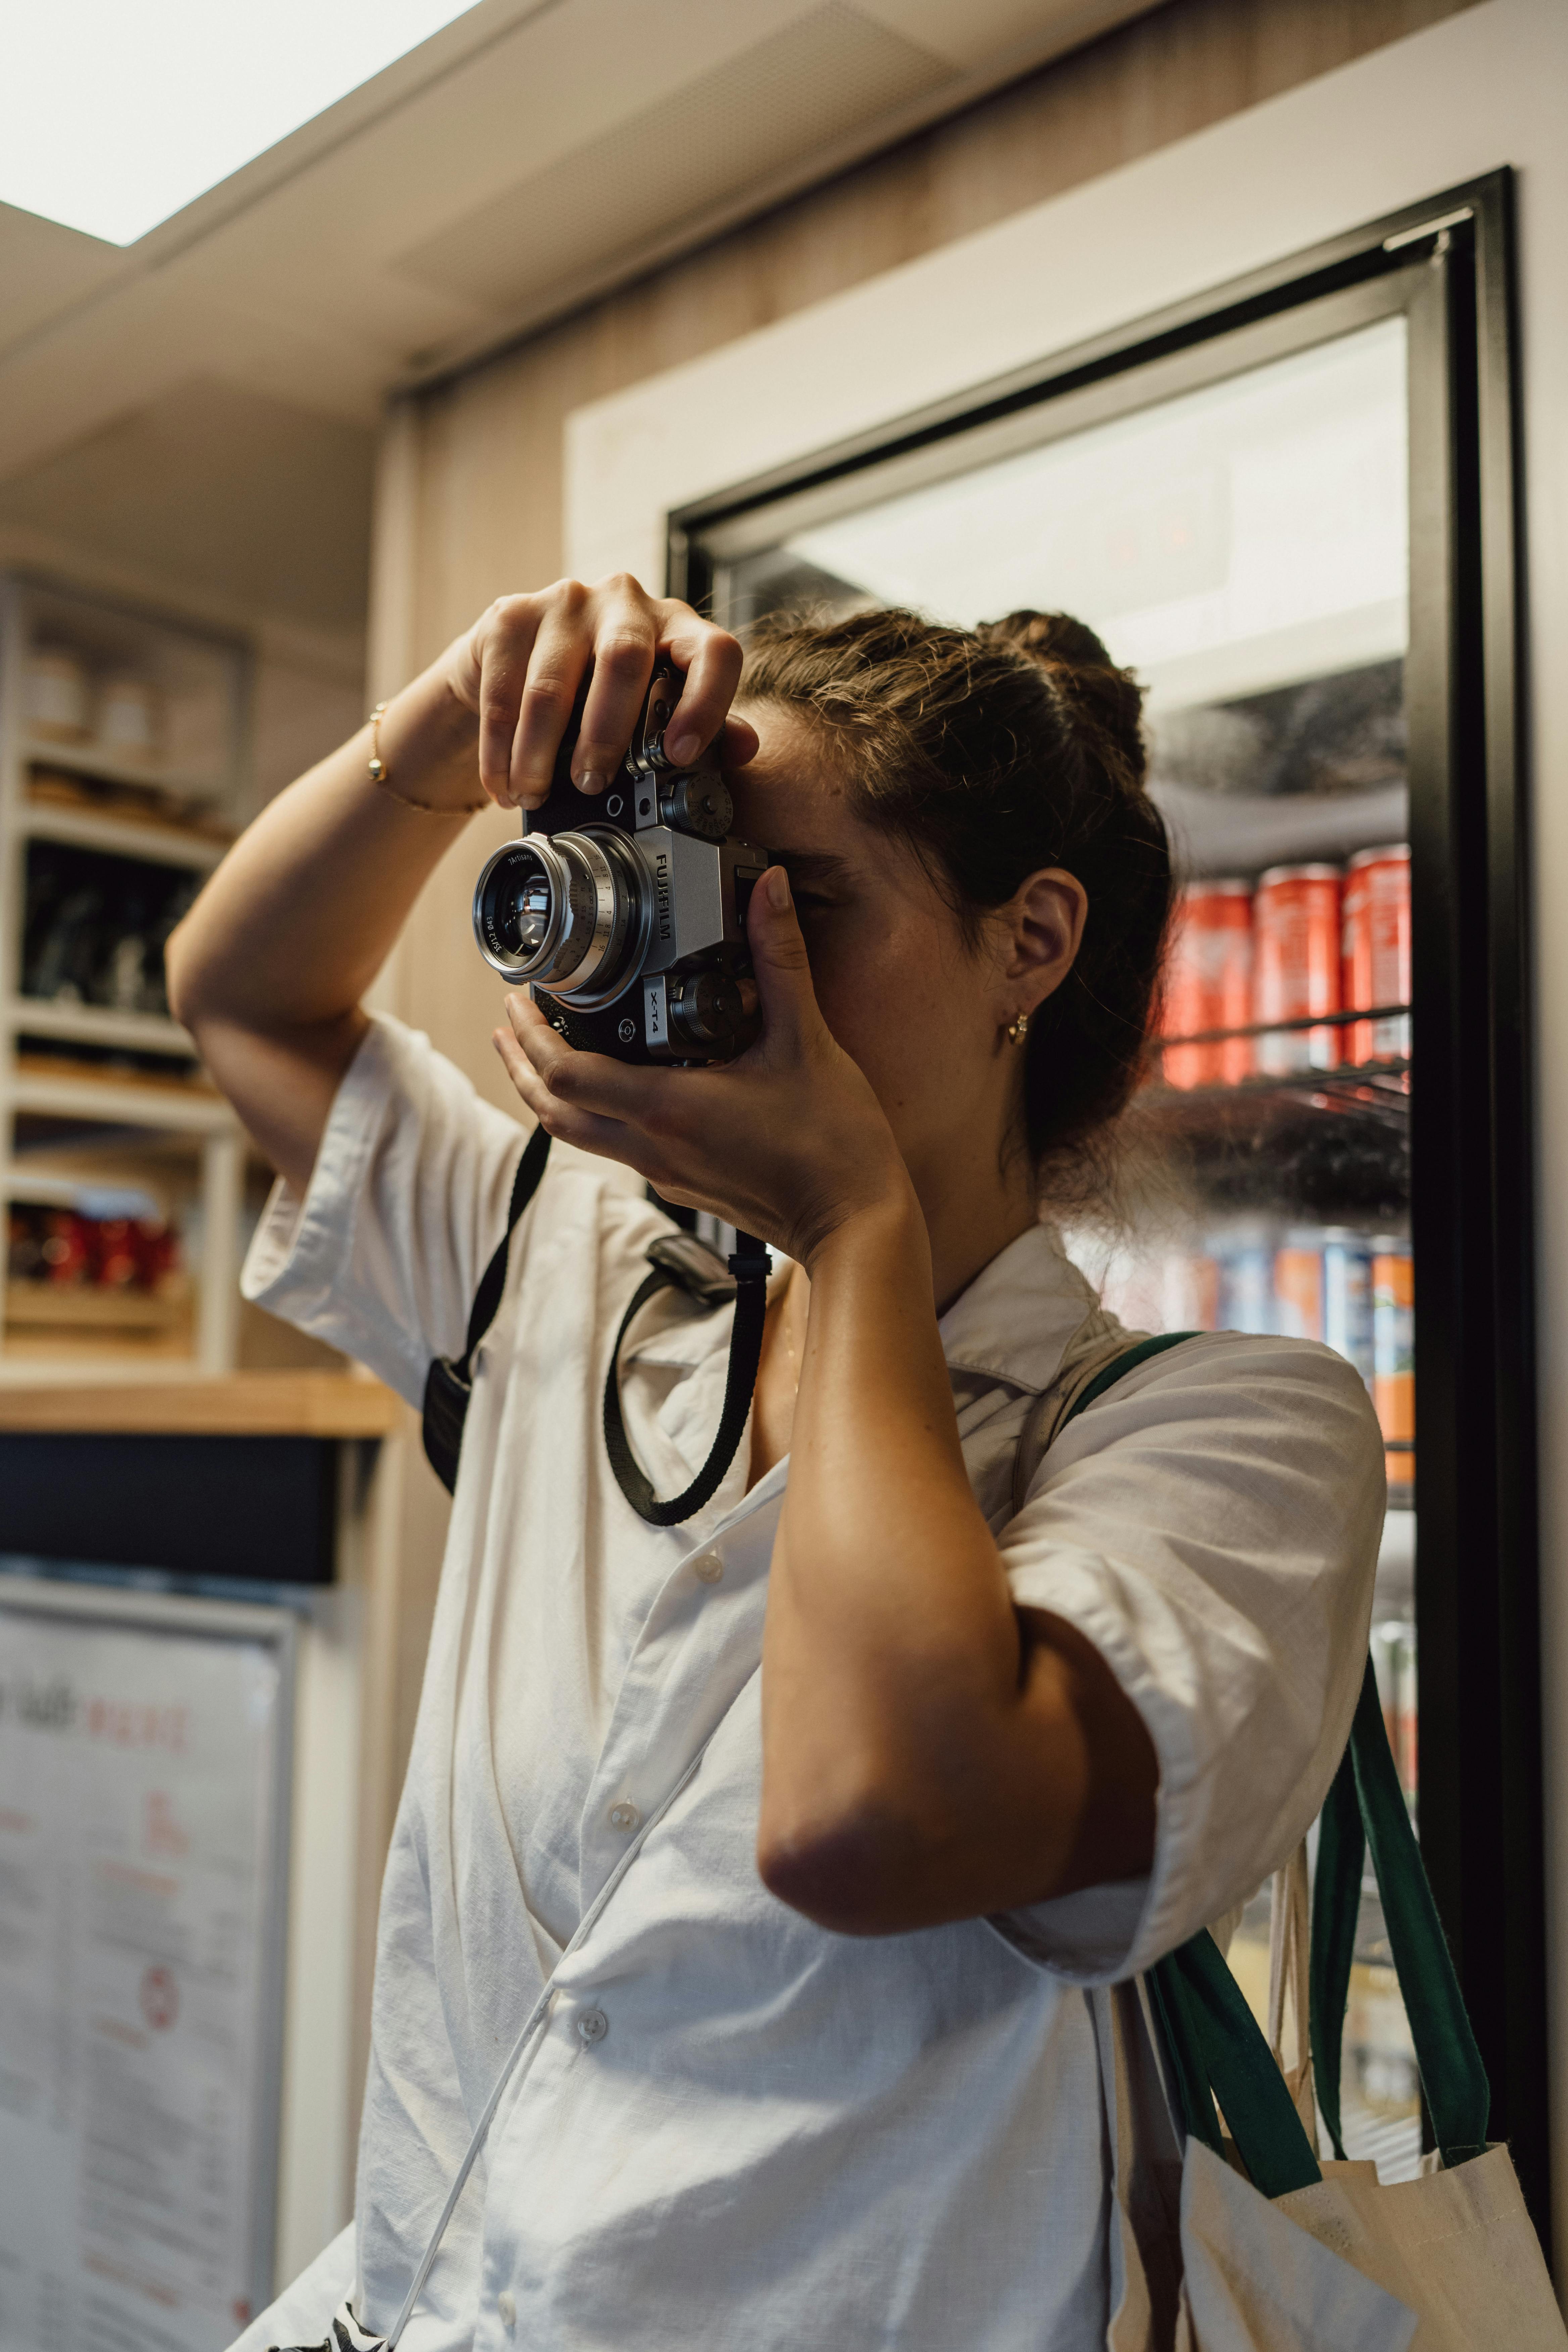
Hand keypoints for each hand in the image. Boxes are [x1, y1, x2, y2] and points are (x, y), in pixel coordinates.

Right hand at [442, 573, 757, 810]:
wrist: (519, 661)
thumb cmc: (599, 692)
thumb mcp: (655, 710)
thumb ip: (704, 729)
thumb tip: (745, 748)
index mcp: (678, 628)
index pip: (713, 652)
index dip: (705, 704)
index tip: (681, 756)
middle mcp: (627, 602)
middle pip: (625, 661)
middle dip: (606, 735)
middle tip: (591, 785)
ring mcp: (566, 602)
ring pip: (552, 684)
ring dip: (540, 753)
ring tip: (535, 794)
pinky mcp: (511, 614)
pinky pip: (504, 690)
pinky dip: (500, 749)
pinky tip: (504, 782)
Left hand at [491, 867, 912, 1264]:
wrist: (855, 1223)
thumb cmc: (833, 1143)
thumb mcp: (807, 1040)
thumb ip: (780, 959)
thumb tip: (768, 890)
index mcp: (669, 1108)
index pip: (567, 1075)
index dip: (532, 1037)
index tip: (522, 998)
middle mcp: (654, 1145)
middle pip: (553, 1112)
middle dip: (522, 1065)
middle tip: (508, 1023)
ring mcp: (665, 1171)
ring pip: (579, 1135)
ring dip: (550, 1093)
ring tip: (536, 1056)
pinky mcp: (685, 1184)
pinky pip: (616, 1146)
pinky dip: (594, 1114)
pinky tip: (612, 1090)